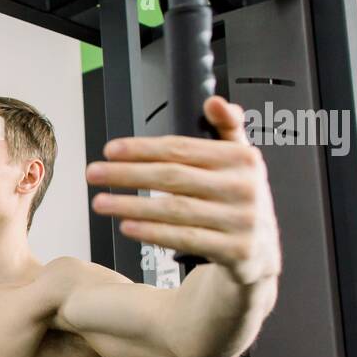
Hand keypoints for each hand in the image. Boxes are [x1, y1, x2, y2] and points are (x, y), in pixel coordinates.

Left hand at [86, 96, 280, 286]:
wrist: (261, 253)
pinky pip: (185, 239)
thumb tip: (215, 102)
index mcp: (243, 159)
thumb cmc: (239, 201)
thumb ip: (227, 129)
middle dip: (127, 174)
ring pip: (175, 209)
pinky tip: (127, 226)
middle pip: (173, 177)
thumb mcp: (241, 162)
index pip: (182, 149)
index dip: (142, 148)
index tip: (111, 150)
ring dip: (131, 205)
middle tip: (94, 174)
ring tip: (101, 202)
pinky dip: (152, 232)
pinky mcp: (235, 251)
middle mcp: (244, 188)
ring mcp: (241, 221)